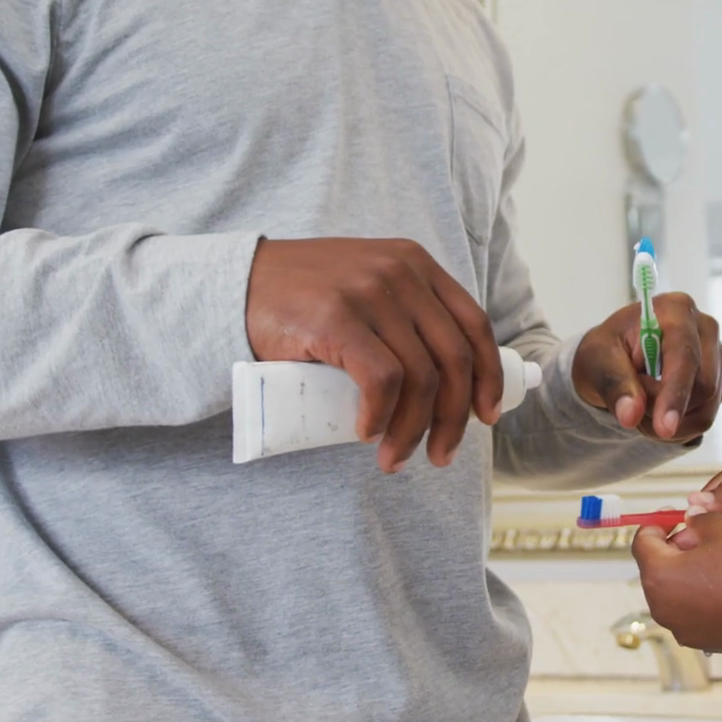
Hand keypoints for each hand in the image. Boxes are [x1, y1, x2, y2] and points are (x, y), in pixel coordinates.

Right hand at [245, 238, 501, 472]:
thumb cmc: (301, 299)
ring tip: (394, 458)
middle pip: (454, 358)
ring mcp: (368, 293)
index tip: (486, 417)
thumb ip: (403, 312)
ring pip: (420, 377)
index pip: (474, 325)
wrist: (232, 286)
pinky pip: (382, 380)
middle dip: (454, 419)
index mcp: (415, 263)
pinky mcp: (336, 318)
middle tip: (440, 456)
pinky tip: (366, 433)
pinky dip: (382, 416)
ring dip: (413, 431)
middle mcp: (399, 272)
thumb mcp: (366, 285)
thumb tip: (446, 382)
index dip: (489, 377)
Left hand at [572, 292, 721, 441]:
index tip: (664, 427)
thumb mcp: (597, 360)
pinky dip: (678, 425)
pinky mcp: (720, 379)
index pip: (685, 356)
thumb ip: (614, 384)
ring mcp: (718, 355)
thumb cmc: (607, 351)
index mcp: (676, 310)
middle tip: (632, 405)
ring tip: (642, 405)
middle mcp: (706, 328)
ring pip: (706, 408)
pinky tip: (658, 408)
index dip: (676, 393)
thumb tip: (631, 414)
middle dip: (664, 408)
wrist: (618, 357)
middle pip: (703, 387)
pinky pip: (705, 416)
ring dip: (670, 421)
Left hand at [631, 512, 721, 656]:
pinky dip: (705, 592)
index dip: (658, 523)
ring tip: (721, 556)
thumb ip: (699, 519)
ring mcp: (681, 627)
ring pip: (678, 587)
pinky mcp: (701, 639)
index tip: (674, 517)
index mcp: (659, 576)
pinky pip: (694, 608)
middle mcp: (663, 607)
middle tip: (703, 535)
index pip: (643, 541)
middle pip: (658, 566)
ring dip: (694, 569)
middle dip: (679, 547)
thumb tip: (690, 520)